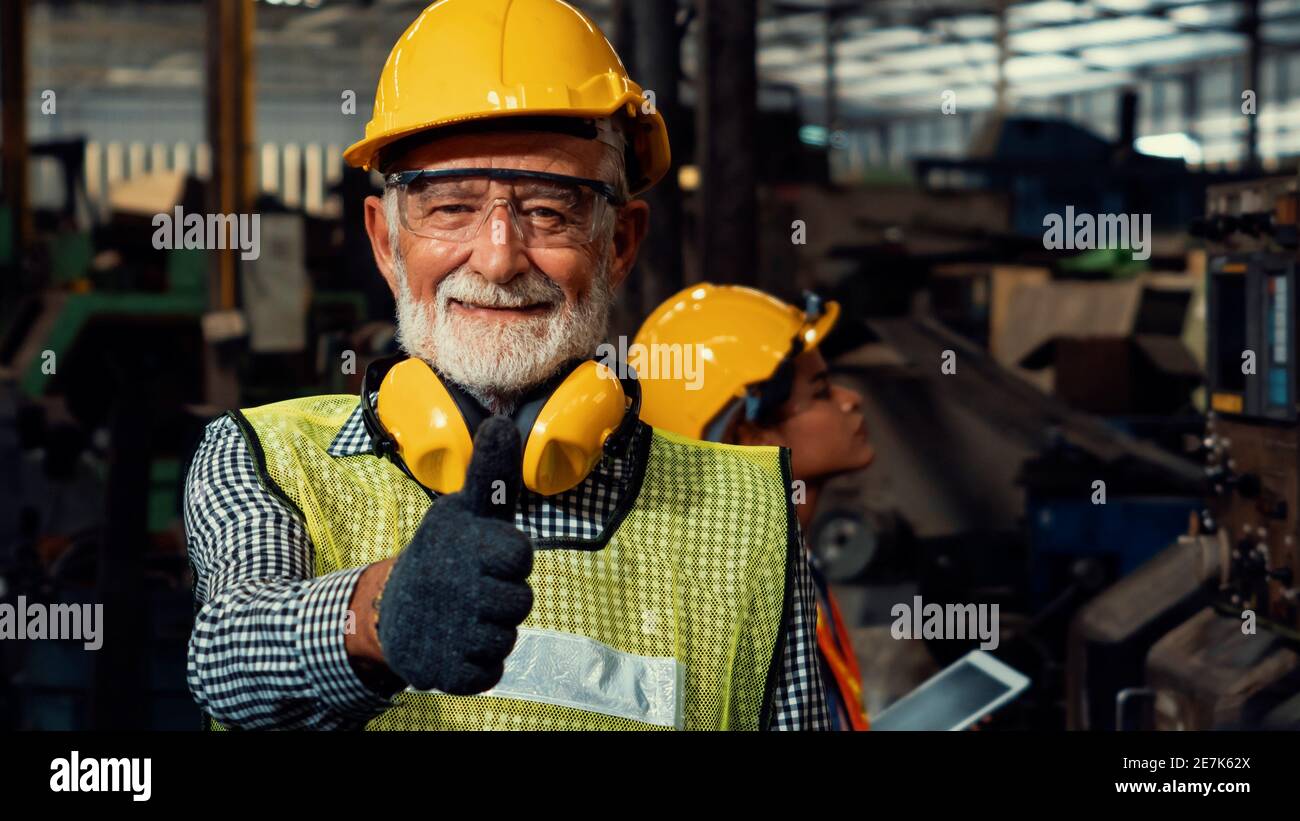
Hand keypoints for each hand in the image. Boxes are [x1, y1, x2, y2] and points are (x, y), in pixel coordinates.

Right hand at [377, 415, 534, 694]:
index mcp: (460, 542)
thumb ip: (491, 474)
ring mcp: (446, 631)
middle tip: (477, 588)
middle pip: (520, 601)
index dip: (512, 556)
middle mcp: (451, 586)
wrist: (395, 612)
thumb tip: (501, 423)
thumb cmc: (446, 555)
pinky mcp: (444, 671)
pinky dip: (479, 662)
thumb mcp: (466, 511)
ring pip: (506, 637)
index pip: (519, 554)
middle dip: (505, 597)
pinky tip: (459, 643)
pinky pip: (488, 672)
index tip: (490, 553)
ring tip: (466, 613)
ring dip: (493, 629)